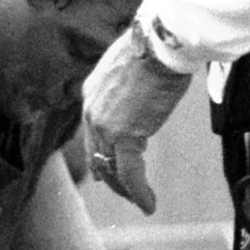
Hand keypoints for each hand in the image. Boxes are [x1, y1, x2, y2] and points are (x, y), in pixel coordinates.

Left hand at [81, 29, 191, 213]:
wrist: (158, 45)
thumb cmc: (152, 48)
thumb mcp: (129, 66)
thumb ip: (127, 84)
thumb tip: (140, 89)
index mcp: (91, 93)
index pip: (91, 131)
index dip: (99, 151)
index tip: (105, 166)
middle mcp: (91, 111)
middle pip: (97, 153)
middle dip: (109, 174)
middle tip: (121, 190)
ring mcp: (105, 126)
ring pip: (112, 167)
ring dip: (125, 188)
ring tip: (139, 201)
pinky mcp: (125, 136)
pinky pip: (130, 173)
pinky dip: (139, 192)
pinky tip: (149, 204)